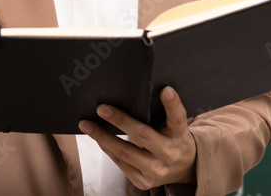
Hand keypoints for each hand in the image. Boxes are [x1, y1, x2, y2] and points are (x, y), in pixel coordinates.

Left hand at [78, 86, 196, 189]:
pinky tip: (97, 138)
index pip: (178, 118)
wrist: (183, 169)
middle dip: (120, 121)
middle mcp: (169, 153)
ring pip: (126, 152)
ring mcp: (156, 170)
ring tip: (87, 125)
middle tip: (101, 108)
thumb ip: (162, 112)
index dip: (172, 104)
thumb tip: (133, 93)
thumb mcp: (175, 125)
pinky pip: (121, 163)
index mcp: (179, 134)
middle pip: (143, 135)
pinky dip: (107, 148)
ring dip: (103, 137)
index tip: (165, 90)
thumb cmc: (173, 139)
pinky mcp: (144, 181)